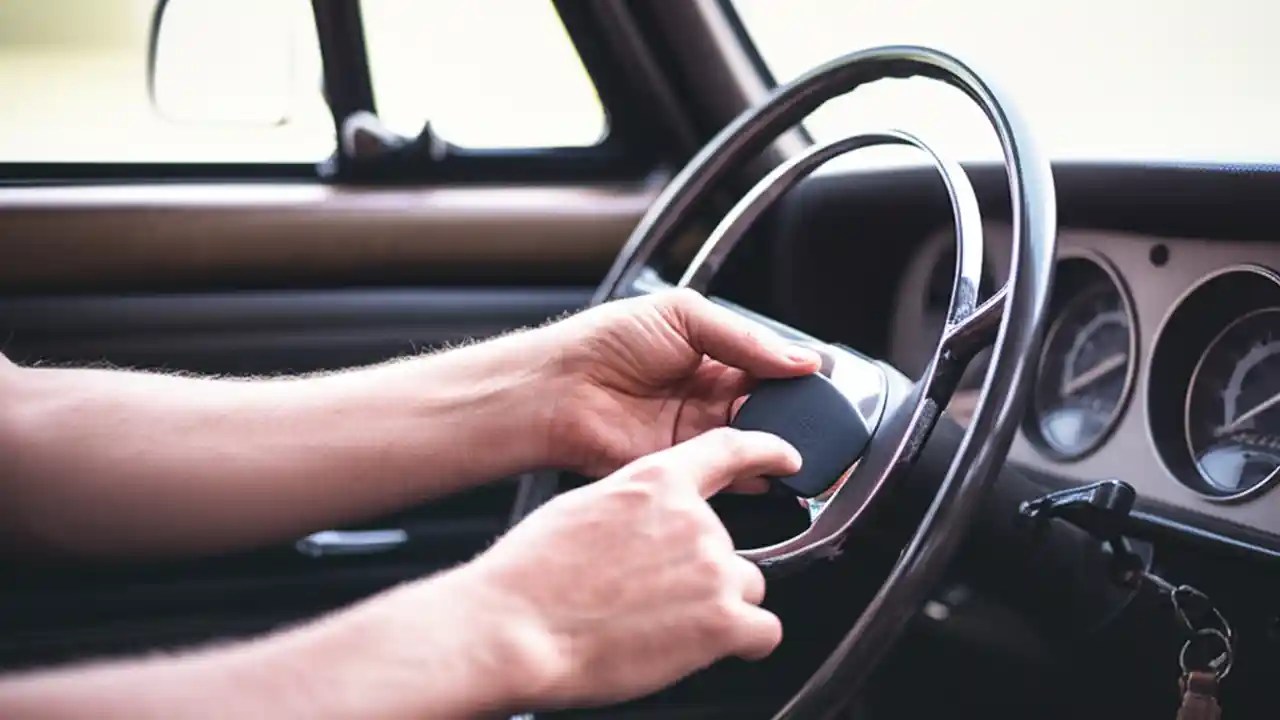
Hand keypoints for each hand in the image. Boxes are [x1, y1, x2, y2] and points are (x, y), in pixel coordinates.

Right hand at [457, 427, 801, 710]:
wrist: (515, 627)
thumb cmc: (530, 576)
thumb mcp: (581, 510)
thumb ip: (631, 508)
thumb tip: (643, 524)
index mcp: (656, 482)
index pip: (729, 451)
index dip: (766, 450)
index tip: (786, 458)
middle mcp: (694, 519)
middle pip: (731, 548)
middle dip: (702, 577)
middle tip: (651, 601)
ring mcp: (712, 568)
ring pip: (746, 589)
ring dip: (717, 609)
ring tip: (663, 628)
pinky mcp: (722, 622)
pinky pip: (764, 632)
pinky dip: (741, 644)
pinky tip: (696, 648)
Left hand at [545, 289, 820, 477]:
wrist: (557, 388)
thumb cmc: (604, 341)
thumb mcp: (681, 315)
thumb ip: (743, 338)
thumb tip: (800, 358)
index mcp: (709, 353)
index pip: (767, 365)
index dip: (794, 373)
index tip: (821, 380)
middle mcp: (706, 394)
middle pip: (767, 406)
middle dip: (793, 411)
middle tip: (814, 414)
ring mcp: (694, 430)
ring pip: (753, 440)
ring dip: (777, 441)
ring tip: (800, 440)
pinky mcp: (682, 462)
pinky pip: (727, 472)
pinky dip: (753, 474)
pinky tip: (770, 465)